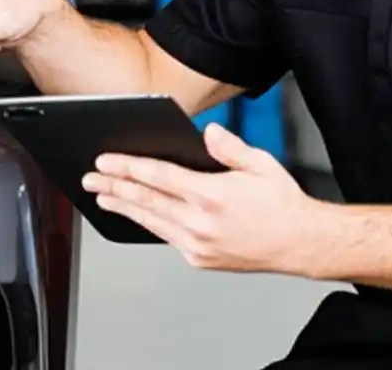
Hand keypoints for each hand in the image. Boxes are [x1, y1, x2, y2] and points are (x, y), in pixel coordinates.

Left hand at [81, 123, 327, 276]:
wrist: (301, 244)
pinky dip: (146, 224)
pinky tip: (134, 215)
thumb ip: (229, 147)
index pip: (158, 177)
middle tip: (90, 178)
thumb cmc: (282, 204)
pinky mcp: (200, 258)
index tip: (105, 161)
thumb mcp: (261, 164)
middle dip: (113, 187)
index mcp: (212, 195)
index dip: (127, 167)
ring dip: (123, 207)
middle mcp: (201, 223)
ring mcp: (198, 244)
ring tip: (102, 196)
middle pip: (146, 201)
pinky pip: (166, 237)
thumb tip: (207, 132)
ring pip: (151, 222)